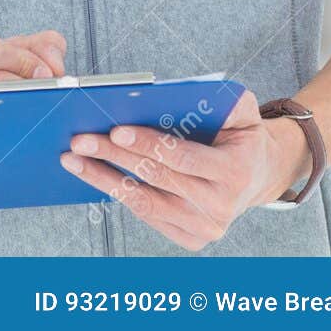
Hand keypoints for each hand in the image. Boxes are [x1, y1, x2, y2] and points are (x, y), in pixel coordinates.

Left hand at [59, 91, 310, 250]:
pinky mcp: (190, 239)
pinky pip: (147, 215)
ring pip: (144, 203)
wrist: (257, 176)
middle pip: (155, 178)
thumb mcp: (242, 111)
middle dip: (113, 156)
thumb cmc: (240, 137)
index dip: (147, 144)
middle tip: (80, 140)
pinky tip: (93, 176)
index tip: (115, 130)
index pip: (181, 158)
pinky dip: (117, 194)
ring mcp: (205, 227)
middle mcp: (221, 206)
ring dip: (103, 180)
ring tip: (73, 161)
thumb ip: (224, 100)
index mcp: (235, 171)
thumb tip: (186, 91)